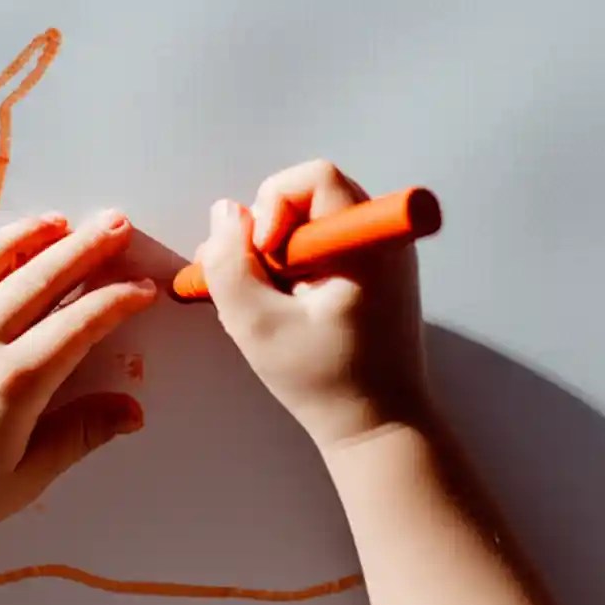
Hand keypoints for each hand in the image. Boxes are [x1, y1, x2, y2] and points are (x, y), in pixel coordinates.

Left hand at [0, 211, 156, 549]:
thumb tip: (132, 411)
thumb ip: (80, 435)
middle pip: (42, 278)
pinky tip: (5, 246)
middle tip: (118, 223)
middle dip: (87, 248)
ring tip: (64, 220)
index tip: (143, 288)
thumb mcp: (23, 478)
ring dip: (33, 235)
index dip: (117, 301)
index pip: (80, 325)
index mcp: (13, 384)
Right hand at [200, 160, 429, 448]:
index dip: (273, 207)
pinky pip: (318, 247)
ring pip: (307, 223)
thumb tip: (225, 214)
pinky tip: (280, 310)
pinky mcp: (368, 274)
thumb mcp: (256, 324)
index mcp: (367, 242)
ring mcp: (378, 255)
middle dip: (266, 233)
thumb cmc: (324, 380)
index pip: (314, 179)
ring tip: (263, 304)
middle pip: (307, 197)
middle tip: (255, 283)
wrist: (377, 425)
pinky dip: (288, 271)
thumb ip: (229, 263)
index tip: (266, 259)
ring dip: (272, 255)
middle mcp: (380, 238)